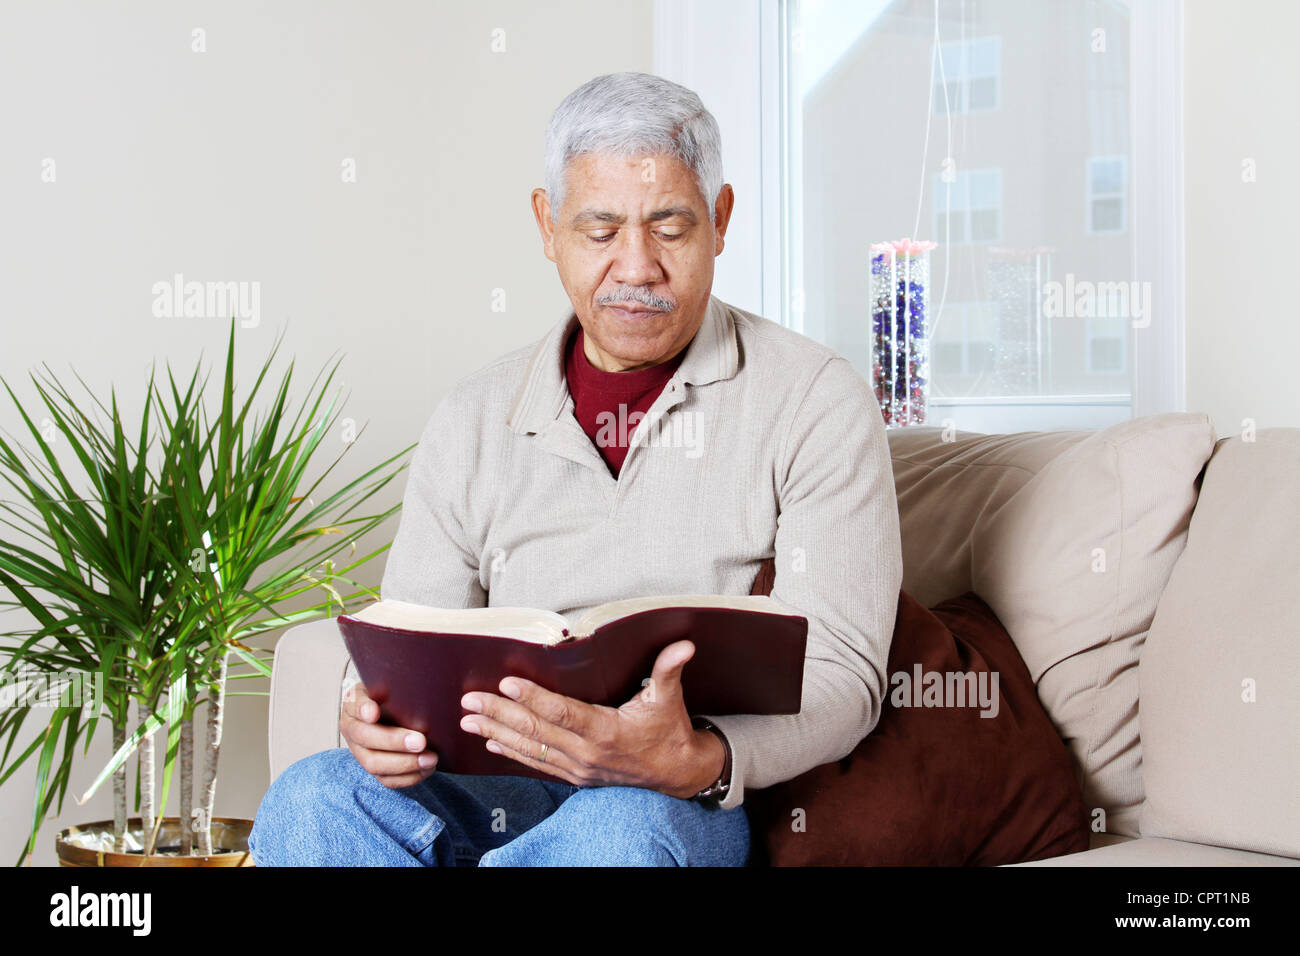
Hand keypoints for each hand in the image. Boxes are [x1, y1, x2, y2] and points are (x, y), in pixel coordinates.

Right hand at [340, 682, 438, 787]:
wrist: (392, 710)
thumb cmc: (394, 694)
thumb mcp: (391, 682)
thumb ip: (395, 682)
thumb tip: (414, 679)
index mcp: (354, 704)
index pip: (355, 706)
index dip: (363, 709)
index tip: (374, 712)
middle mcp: (352, 729)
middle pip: (366, 739)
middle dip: (393, 742)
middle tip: (421, 741)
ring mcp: (361, 752)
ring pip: (375, 764)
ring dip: (404, 764)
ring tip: (430, 759)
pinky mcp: (375, 769)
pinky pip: (387, 780)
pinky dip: (408, 778)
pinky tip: (427, 769)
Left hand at [458, 640, 725, 798]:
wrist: (677, 772)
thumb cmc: (669, 730)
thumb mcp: (669, 698)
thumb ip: (669, 670)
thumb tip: (683, 645)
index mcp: (606, 731)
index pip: (562, 713)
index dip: (533, 698)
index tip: (507, 683)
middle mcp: (587, 753)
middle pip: (536, 731)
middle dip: (499, 714)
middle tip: (470, 700)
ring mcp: (578, 768)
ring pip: (531, 749)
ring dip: (497, 733)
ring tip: (469, 720)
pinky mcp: (576, 776)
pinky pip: (538, 764)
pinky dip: (513, 753)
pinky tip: (492, 742)